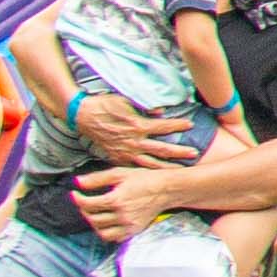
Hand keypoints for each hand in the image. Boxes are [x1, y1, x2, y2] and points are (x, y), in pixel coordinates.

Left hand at [64, 142, 192, 239]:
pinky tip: (107, 223)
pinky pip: (115, 238)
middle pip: (93, 219)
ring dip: (94, 224)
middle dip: (84, 211)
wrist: (167, 189)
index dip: (77, 199)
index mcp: (116, 199)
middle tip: (85, 203)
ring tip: (95, 215)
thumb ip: (97, 178)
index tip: (75, 194)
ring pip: (102, 232)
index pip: (87, 204)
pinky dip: (107, 233)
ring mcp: (128, 225)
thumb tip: (77, 182)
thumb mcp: (120, 173)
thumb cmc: (145, 178)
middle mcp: (121, 215)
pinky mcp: (134, 230)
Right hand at [73, 88, 201, 171]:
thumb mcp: (125, 100)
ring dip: (167, 166)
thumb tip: (161, 111)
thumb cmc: (104, 105)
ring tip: (181, 170)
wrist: (82, 116)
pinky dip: (147, 172)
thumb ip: (144, 107)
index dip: (179, 125)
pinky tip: (157, 175)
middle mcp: (134, 141)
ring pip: (151, 163)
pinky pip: (135, 167)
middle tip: (195, 154)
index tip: (191, 125)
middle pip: (162, 149)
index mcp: (138, 125)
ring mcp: (125, 152)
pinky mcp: (117, 158)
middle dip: (180, 152)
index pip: (164, 126)